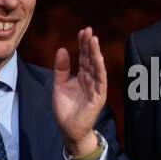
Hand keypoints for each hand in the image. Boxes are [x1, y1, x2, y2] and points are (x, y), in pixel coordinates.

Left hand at [52, 27, 105, 155]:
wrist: (69, 129)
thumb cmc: (65, 108)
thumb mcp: (59, 84)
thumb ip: (61, 68)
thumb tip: (62, 49)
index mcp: (82, 76)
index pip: (84, 56)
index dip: (83, 44)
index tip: (82, 31)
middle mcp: (90, 80)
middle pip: (91, 59)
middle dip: (89, 45)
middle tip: (88, 30)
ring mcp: (96, 88)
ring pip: (97, 67)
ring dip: (96, 54)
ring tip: (93, 40)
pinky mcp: (98, 97)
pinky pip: (100, 81)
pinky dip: (100, 70)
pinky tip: (98, 59)